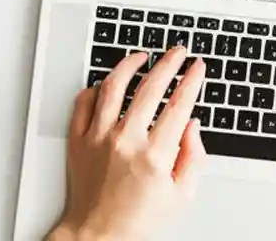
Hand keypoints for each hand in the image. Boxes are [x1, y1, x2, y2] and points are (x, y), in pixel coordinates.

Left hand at [49, 47, 207, 240]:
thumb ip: (193, 157)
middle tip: (177, 52)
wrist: (98, 235)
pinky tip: (107, 82)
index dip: (191, 80)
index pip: (178, 105)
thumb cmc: (137, 220)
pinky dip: (96, 87)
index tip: (197, 67)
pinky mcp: (78, 140)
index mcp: (154, 156)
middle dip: (168, 63)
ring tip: (142, 56)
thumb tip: (192, 125)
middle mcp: (125, 141)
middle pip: (150, 88)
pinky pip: (84, 102)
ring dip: (130, 65)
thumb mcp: (181, 196)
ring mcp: (98, 138)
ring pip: (113, 86)